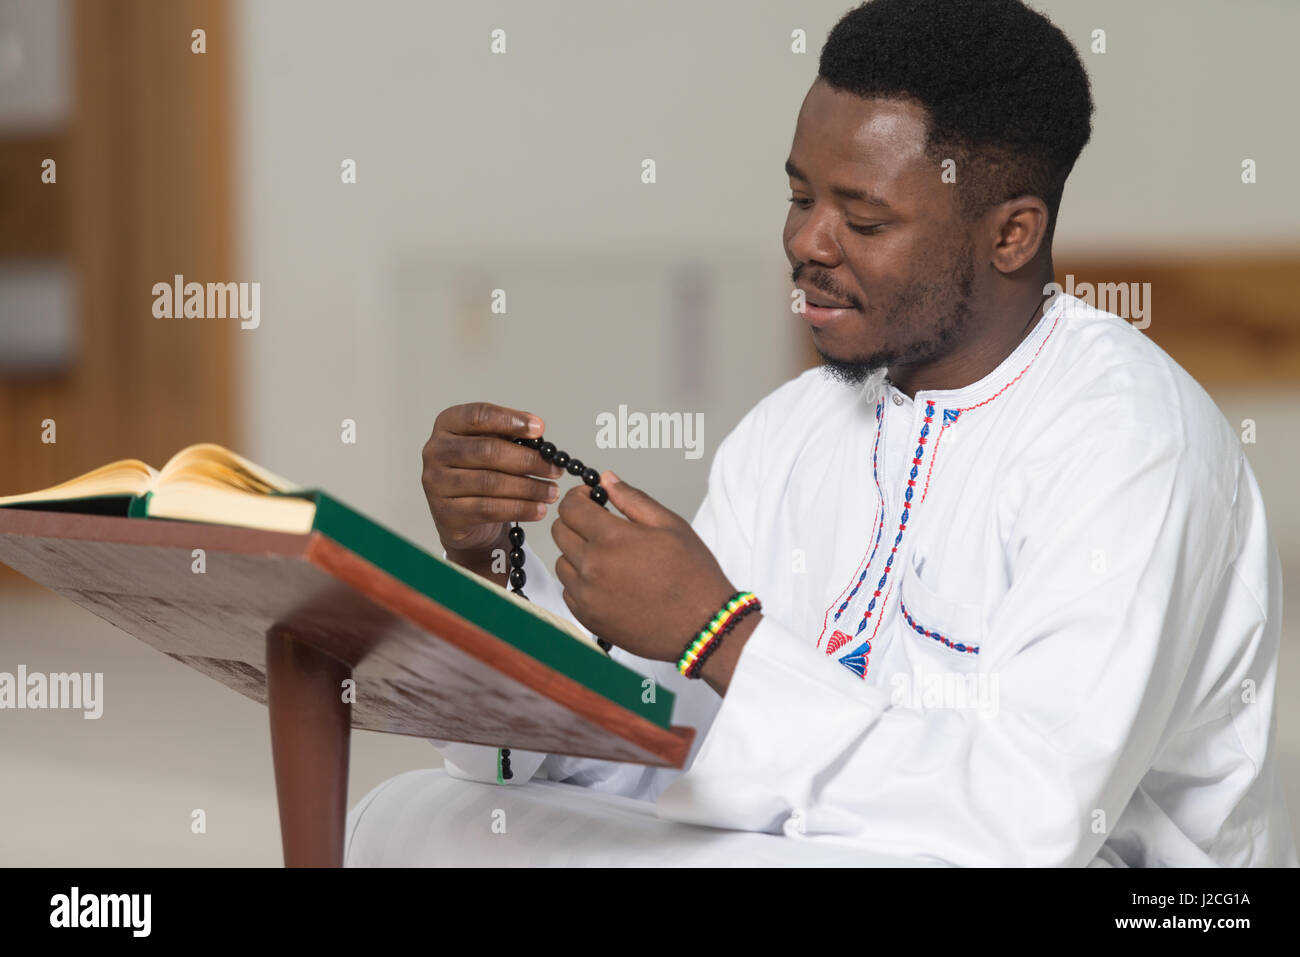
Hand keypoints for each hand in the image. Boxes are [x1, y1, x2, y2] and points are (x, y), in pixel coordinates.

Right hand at [421, 402, 565, 560]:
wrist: (460, 514)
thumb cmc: (479, 471)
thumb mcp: (491, 445)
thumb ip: (510, 435)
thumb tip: (538, 431)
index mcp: (448, 424)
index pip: (478, 415)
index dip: (510, 420)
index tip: (539, 429)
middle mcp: (436, 451)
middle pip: (487, 450)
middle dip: (527, 460)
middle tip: (555, 468)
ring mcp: (436, 483)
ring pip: (490, 483)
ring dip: (528, 488)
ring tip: (552, 492)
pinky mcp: (445, 512)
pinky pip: (488, 509)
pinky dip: (519, 509)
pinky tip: (538, 509)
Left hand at [551, 472, 743, 668]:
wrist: (702, 624)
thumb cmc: (692, 575)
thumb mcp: (670, 525)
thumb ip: (633, 499)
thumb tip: (606, 480)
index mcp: (610, 539)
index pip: (570, 507)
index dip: (578, 496)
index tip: (590, 498)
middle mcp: (592, 567)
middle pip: (560, 532)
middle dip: (576, 521)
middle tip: (599, 524)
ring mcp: (587, 596)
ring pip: (562, 562)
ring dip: (577, 553)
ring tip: (608, 556)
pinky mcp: (588, 618)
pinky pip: (569, 591)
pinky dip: (581, 583)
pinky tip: (608, 582)